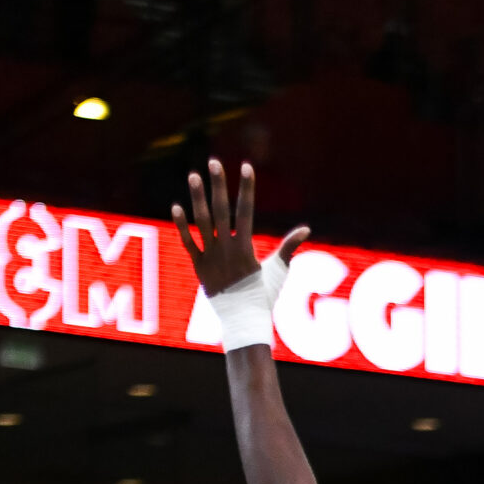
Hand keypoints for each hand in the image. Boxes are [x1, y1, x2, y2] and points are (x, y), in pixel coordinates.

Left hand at [173, 158, 305, 297]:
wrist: (243, 321)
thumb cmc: (264, 296)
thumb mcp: (278, 270)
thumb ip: (289, 246)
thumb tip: (307, 229)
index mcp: (245, 247)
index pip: (246, 210)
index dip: (247, 188)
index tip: (246, 166)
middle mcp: (226, 249)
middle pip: (221, 210)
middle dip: (218, 184)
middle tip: (213, 162)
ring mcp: (211, 257)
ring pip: (202, 222)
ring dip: (197, 198)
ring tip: (193, 176)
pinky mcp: (199, 266)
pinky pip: (188, 243)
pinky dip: (182, 225)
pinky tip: (176, 206)